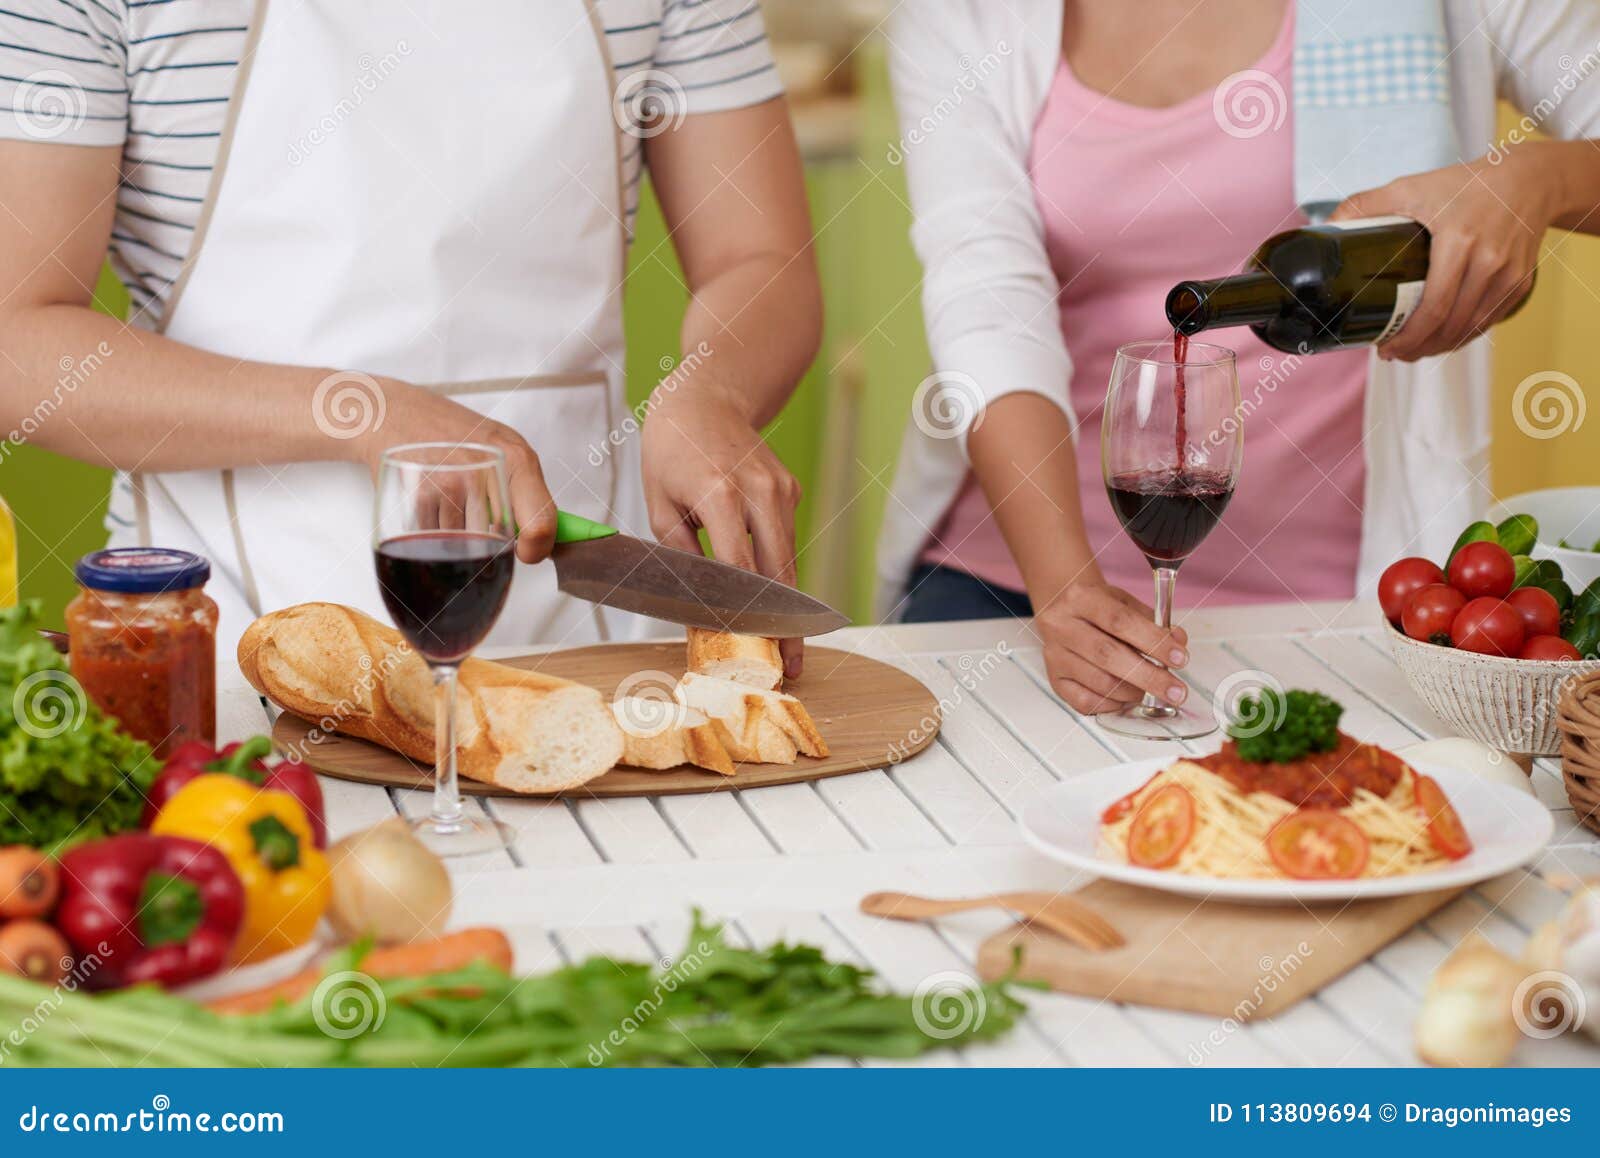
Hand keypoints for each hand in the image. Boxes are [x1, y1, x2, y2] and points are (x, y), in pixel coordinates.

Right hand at [358, 379, 556, 563]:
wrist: (397, 411)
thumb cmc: (457, 431)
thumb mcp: (506, 449)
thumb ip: (528, 493)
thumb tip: (546, 542)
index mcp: (517, 461)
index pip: (540, 524)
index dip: (537, 550)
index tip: (527, 552)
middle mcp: (485, 472)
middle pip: (495, 543)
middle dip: (486, 543)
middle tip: (477, 520)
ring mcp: (448, 485)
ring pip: (463, 547)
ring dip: (456, 540)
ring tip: (449, 503)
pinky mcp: (417, 497)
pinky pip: (434, 540)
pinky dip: (432, 534)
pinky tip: (430, 503)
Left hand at [640, 384, 804, 677]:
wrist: (706, 397)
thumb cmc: (671, 450)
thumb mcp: (660, 504)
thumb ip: (683, 555)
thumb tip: (699, 604)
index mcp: (721, 494)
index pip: (740, 566)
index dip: (745, 611)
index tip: (750, 645)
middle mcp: (760, 491)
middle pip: (779, 570)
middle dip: (785, 622)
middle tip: (788, 665)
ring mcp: (781, 489)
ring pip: (788, 558)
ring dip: (787, 603)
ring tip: (788, 644)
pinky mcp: (790, 490)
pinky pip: (785, 538)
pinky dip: (779, 569)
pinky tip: (772, 598)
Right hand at [1034, 581, 1189, 713]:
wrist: (1063, 612)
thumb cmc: (1100, 609)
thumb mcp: (1126, 603)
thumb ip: (1153, 622)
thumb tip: (1178, 643)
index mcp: (1081, 598)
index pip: (1120, 620)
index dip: (1153, 641)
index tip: (1180, 658)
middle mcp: (1061, 625)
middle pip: (1108, 655)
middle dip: (1149, 676)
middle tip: (1176, 691)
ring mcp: (1054, 654)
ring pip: (1098, 681)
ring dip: (1134, 691)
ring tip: (1153, 692)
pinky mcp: (1054, 679)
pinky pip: (1085, 701)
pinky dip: (1113, 704)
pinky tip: (1127, 697)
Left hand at [1328, 153, 1552, 361]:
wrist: (1526, 180)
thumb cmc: (1462, 185)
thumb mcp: (1410, 187)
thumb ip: (1364, 204)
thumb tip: (1325, 228)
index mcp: (1459, 242)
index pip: (1433, 307)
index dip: (1407, 337)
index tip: (1384, 347)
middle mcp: (1489, 262)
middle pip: (1450, 325)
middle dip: (1418, 348)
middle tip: (1393, 354)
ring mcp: (1510, 275)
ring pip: (1470, 329)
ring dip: (1439, 348)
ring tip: (1413, 351)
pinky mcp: (1522, 283)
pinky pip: (1488, 322)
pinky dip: (1463, 336)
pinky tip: (1441, 340)